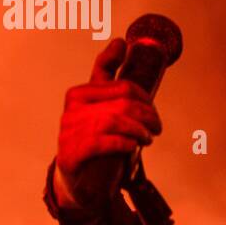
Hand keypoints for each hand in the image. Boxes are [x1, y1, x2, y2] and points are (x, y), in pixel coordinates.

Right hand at [55, 38, 163, 210]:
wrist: (81, 183)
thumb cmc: (98, 142)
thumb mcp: (105, 107)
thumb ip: (109, 76)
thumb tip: (120, 41)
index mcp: (80, 94)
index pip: (122, 85)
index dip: (144, 97)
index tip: (152, 110)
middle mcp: (72, 109)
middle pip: (122, 103)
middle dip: (147, 115)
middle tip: (156, 128)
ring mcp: (69, 132)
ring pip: (115, 121)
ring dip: (139, 131)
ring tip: (147, 139)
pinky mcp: (71, 154)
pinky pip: (103, 142)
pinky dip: (124, 144)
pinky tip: (131, 147)